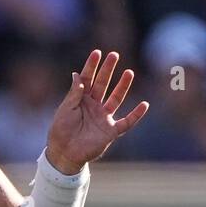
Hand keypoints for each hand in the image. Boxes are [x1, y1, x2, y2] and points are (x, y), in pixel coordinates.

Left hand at [46, 49, 148, 175]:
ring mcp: (103, 118)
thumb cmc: (60, 131)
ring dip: (123, 86)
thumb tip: (77, 74)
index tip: (97, 52)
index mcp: (81, 100)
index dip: (92, 66)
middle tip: (114, 55)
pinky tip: (144, 105)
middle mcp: (93, 106)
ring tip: (129, 72)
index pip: (87, 79)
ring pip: (116, 99)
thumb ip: (74, 93)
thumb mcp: (65, 109)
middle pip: (102, 84)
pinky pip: (126, 123)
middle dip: (108, 70)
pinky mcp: (110, 132)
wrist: (64, 153)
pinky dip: (136, 115)